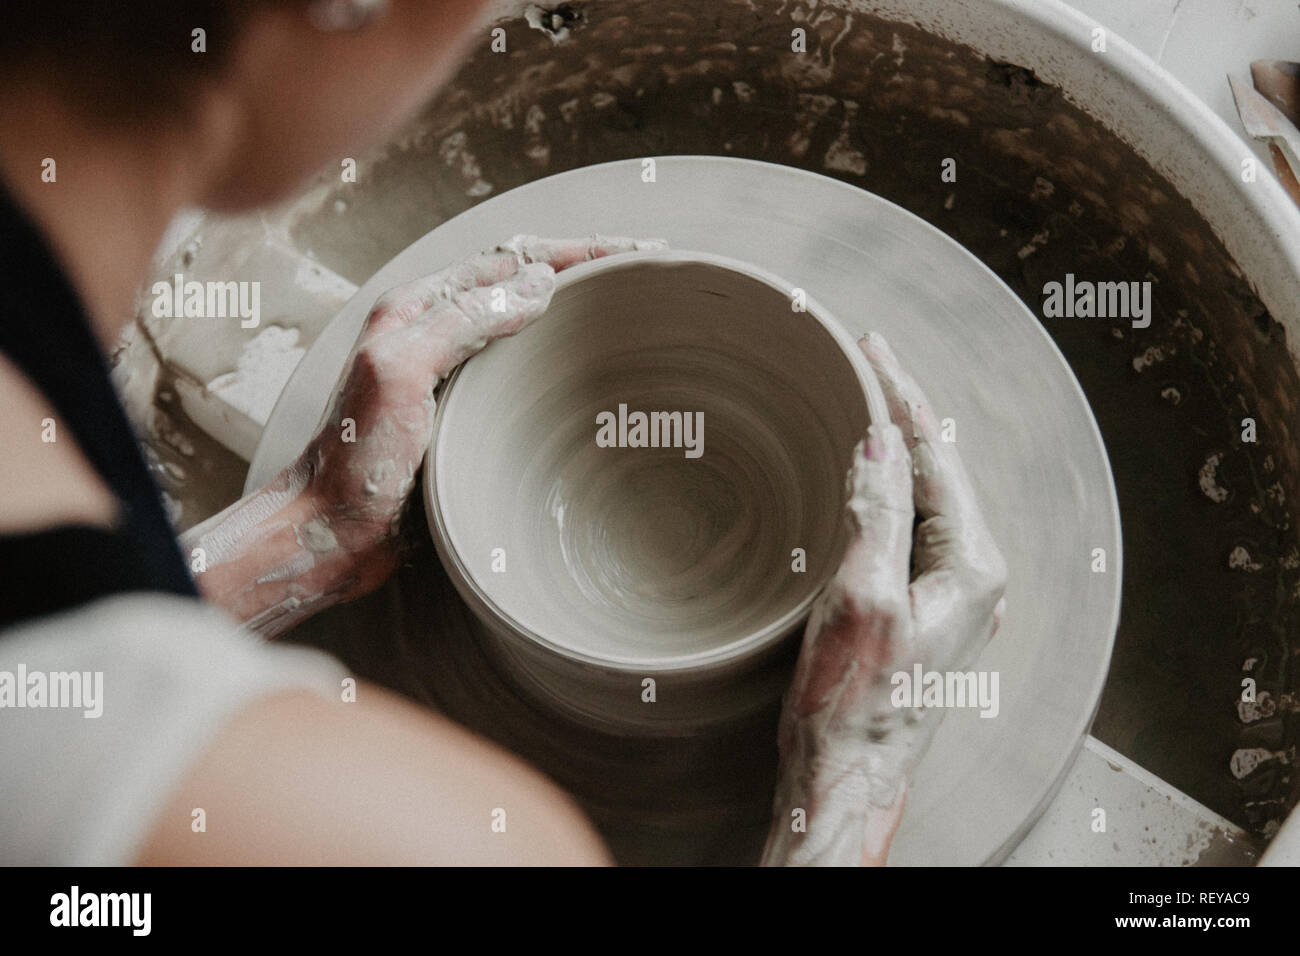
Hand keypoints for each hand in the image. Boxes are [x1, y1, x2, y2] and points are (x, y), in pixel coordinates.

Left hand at [302, 234, 667, 600]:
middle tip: (643, 270)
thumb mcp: (402, 372)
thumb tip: (536, 283)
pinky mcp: (461, 412)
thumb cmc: (355, 458)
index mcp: (418, 307)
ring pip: (525, 324)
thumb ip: (462, 319)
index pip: (513, 261)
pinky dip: (558, 357)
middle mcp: (436, 330)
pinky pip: (521, 371)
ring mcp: (451, 372)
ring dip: (574, 308)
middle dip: (584, 267)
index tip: (632, 254)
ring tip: (625, 307)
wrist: (330, 529)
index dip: (576, 251)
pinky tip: (584, 374)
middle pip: (524, 282)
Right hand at [761, 332, 1006, 866]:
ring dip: (896, 445)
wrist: (847, 773)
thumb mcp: (862, 597)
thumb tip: (880, 442)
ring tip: (869, 394)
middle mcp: (973, 575)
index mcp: (972, 565)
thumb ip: (877, 514)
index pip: (935, 456)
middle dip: (902, 410)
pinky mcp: (922, 608)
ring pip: (925, 495)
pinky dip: (886, 487)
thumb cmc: (854, 701)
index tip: (872, 346)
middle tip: (868, 355)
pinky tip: (867, 473)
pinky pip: (908, 526)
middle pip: (938, 469)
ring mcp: (950, 594)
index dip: (900, 395)